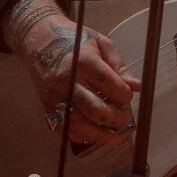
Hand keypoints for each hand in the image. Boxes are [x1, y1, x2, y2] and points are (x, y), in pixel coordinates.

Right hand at [3, 0, 140, 144]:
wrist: (40, 41)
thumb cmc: (74, 41)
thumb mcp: (101, 44)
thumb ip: (119, 66)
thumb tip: (136, 86)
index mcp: (85, 62)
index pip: (112, 87)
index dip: (125, 96)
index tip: (127, 96)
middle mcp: (68, 81)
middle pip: (96, 110)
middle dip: (116, 119)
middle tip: (124, 116)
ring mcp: (55, 96)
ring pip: (80, 125)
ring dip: (100, 134)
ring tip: (113, 134)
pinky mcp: (46, 106)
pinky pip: (64, 129)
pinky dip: (81, 136)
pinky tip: (93, 132)